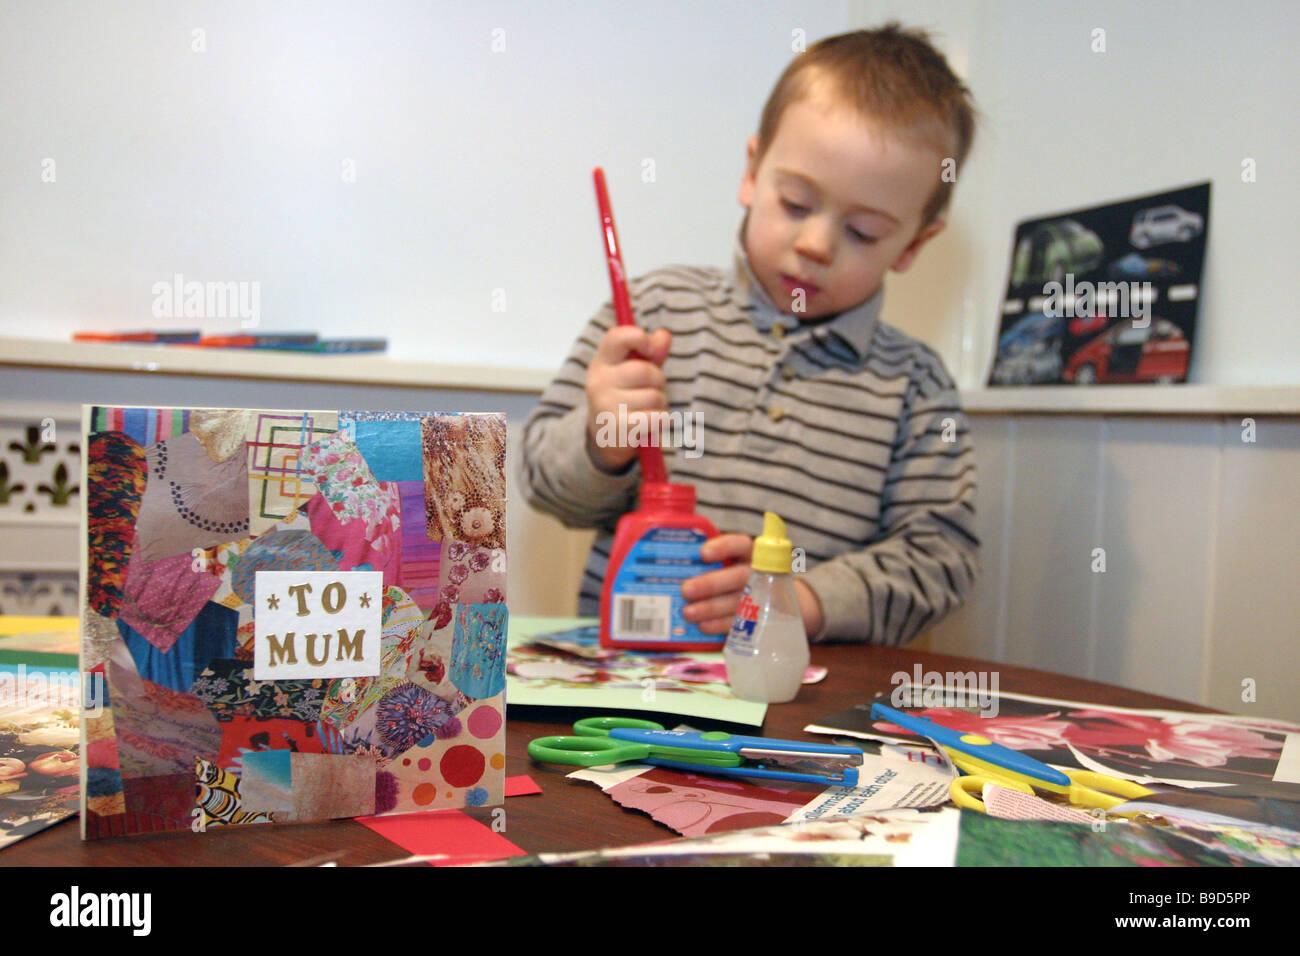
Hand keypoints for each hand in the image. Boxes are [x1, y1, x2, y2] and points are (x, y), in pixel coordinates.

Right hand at [585, 325, 671, 472]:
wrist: (605, 439)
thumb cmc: (624, 398)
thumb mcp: (634, 372)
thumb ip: (651, 353)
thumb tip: (665, 335)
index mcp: (601, 362)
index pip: (617, 337)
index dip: (639, 337)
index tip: (649, 350)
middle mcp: (599, 382)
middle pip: (644, 371)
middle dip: (658, 381)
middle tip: (649, 391)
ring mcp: (606, 405)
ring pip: (654, 396)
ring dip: (660, 405)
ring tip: (646, 411)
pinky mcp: (618, 428)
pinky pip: (656, 418)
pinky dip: (661, 421)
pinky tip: (650, 424)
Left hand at [682, 534, 825, 636]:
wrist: (779, 602)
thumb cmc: (739, 575)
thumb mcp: (731, 563)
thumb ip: (708, 562)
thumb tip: (666, 563)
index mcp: (751, 554)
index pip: (741, 544)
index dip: (723, 547)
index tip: (703, 553)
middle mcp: (758, 574)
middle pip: (738, 577)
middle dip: (711, 584)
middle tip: (686, 590)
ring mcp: (761, 598)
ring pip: (738, 602)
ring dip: (712, 608)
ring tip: (688, 613)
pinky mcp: (760, 620)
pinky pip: (741, 623)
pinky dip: (720, 625)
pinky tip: (703, 626)